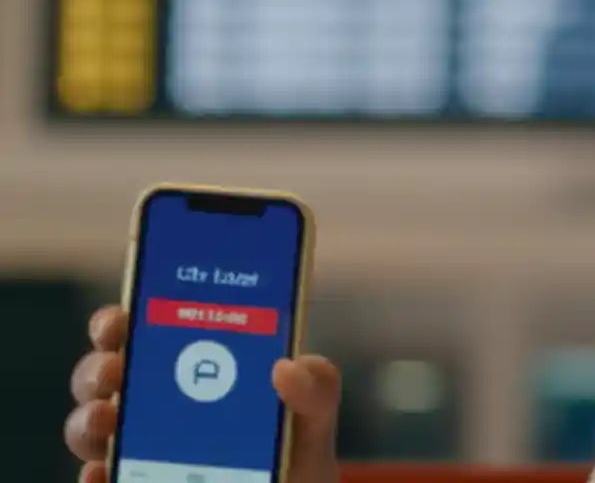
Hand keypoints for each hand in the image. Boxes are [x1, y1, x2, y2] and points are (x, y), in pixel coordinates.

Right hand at [65, 305, 342, 482]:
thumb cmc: (296, 446)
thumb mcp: (315, 411)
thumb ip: (316, 385)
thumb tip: (285, 367)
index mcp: (191, 365)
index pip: (138, 332)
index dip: (117, 321)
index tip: (121, 319)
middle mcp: (153, 404)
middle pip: (101, 376)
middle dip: (97, 368)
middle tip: (116, 370)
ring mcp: (138, 448)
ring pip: (88, 427)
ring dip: (87, 420)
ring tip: (108, 419)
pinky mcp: (133, 482)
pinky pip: (99, 480)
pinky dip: (95, 477)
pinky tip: (103, 474)